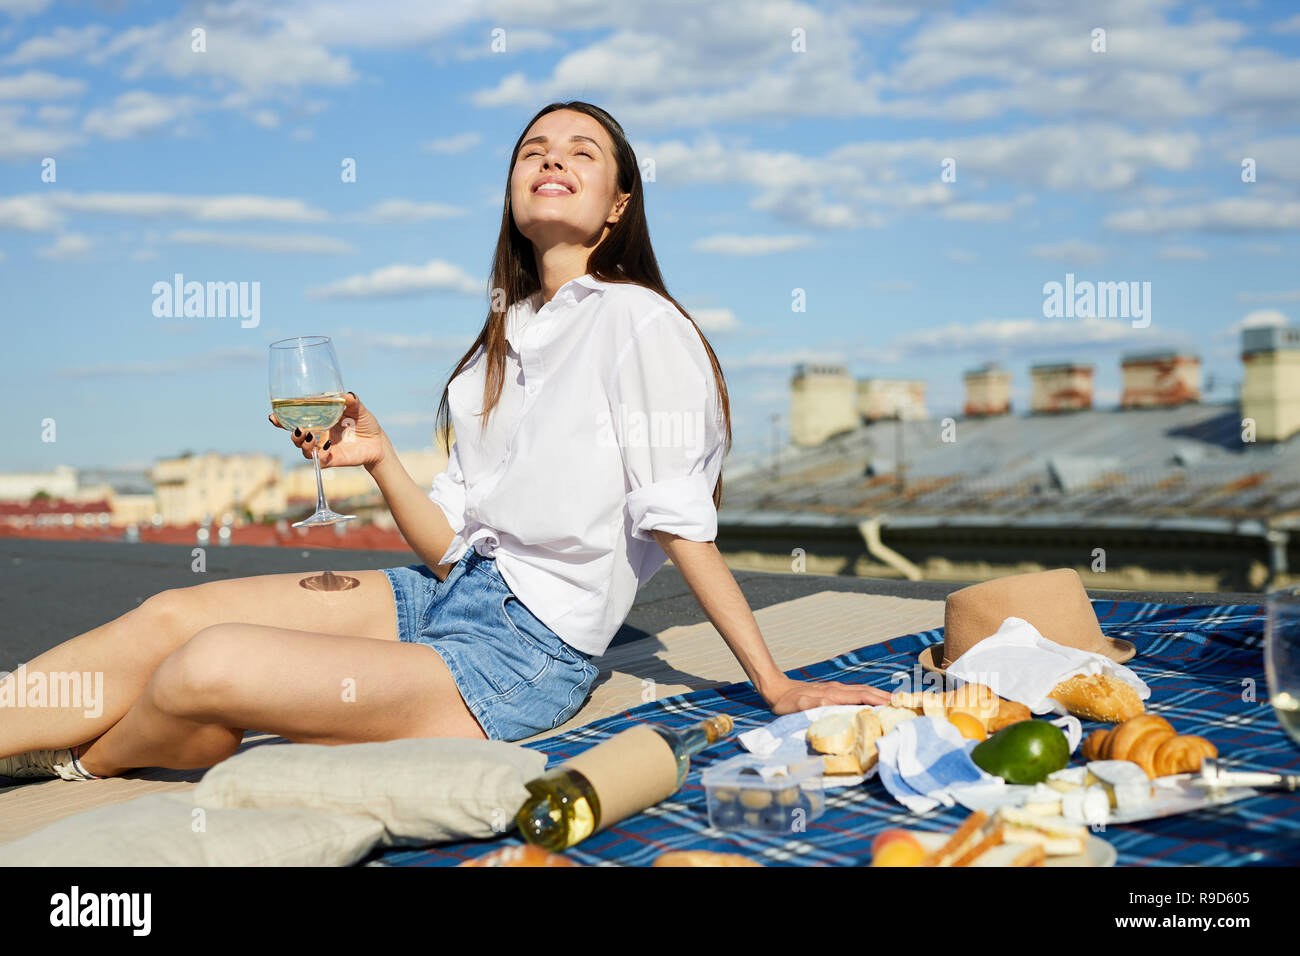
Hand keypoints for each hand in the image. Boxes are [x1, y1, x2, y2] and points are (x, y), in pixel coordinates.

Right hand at [270, 391, 387, 469]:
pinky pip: (320, 459)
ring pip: (304, 449)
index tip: (273, 416)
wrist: (377, 442)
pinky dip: (321, 454)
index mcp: (318, 419)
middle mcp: (317, 433)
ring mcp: (322, 447)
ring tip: (308, 435)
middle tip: (295, 428)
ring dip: (303, 443)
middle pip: (296, 435)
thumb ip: (352, 401)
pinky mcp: (331, 459)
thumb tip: (347, 395)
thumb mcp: (358, 408)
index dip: (282, 418)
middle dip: (289, 432)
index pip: (296, 418)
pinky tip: (326, 447)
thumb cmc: (364, 422)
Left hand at [760, 675, 891, 715]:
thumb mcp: (799, 707)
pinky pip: (857, 693)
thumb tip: (832, 707)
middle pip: (867, 692)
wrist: (777, 689)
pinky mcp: (834, 691)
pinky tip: (876, 702)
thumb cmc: (787, 702)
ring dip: (880, 696)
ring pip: (864, 691)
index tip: (895, 705)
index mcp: (832, 695)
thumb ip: (815, 707)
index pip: (861, 696)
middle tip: (905, 705)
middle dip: (886, 698)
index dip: (878, 700)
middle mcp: (838, 690)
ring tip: (897, 704)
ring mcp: (837, 689)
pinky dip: (870, 696)